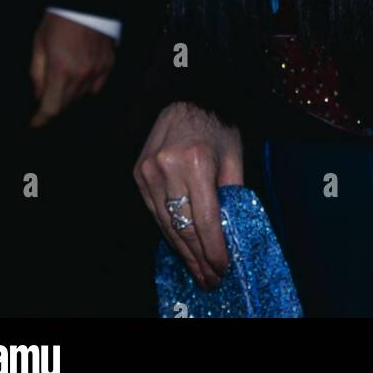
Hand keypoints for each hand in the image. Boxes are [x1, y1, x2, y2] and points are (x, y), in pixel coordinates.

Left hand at [28, 13, 115, 128]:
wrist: (87, 1)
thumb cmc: (59, 21)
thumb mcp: (39, 44)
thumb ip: (37, 73)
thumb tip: (39, 95)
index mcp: (61, 71)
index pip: (51, 108)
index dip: (41, 120)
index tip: (34, 124)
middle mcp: (81, 75)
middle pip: (66, 105)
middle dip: (53, 105)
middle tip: (46, 96)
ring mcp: (98, 71)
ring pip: (82, 97)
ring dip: (69, 96)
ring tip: (62, 80)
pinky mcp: (109, 65)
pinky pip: (97, 87)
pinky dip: (86, 87)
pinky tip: (79, 75)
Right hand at [134, 101, 242, 290]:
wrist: (185, 93)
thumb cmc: (216, 121)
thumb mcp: (233, 153)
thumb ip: (231, 191)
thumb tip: (227, 230)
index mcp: (195, 162)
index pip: (205, 219)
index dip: (214, 249)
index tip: (222, 268)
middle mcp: (167, 168)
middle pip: (183, 227)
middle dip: (199, 258)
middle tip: (211, 279)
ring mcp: (148, 172)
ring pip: (166, 224)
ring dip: (183, 252)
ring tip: (198, 271)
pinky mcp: (138, 174)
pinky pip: (155, 212)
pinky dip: (168, 232)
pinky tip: (181, 247)